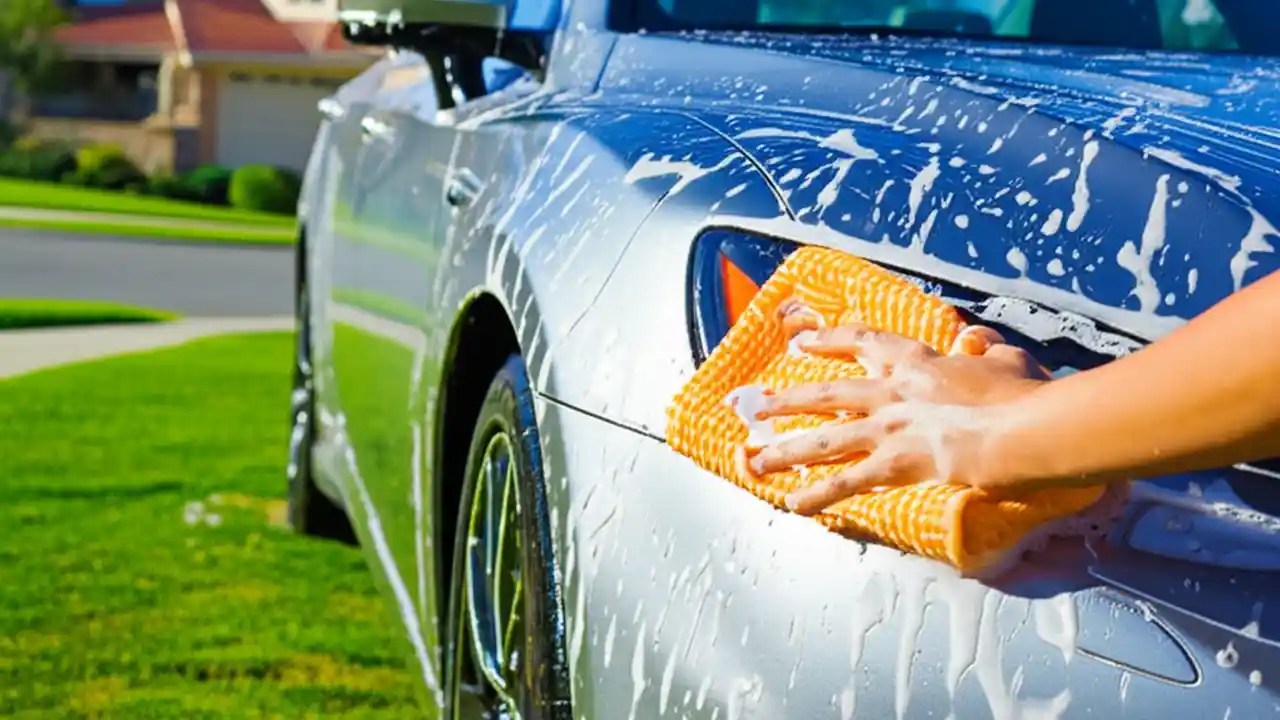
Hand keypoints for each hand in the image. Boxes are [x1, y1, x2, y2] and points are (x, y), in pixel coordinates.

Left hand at [743, 309, 1051, 513]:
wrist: (1018, 429)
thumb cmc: (1019, 394)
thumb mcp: (1006, 359)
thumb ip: (986, 348)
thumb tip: (977, 340)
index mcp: (916, 361)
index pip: (863, 341)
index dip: (829, 339)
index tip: (801, 341)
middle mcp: (891, 392)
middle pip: (827, 394)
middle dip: (789, 399)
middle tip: (758, 405)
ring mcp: (887, 429)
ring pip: (825, 438)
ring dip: (787, 450)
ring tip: (756, 459)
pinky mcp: (893, 465)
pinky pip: (846, 482)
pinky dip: (817, 495)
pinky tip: (791, 504)